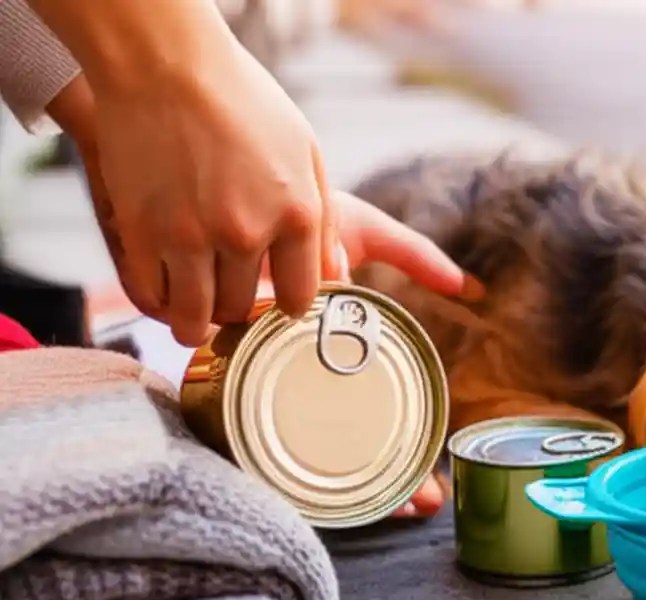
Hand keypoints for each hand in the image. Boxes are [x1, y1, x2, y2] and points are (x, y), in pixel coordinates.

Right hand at [32, 1, 343, 345]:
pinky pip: (151, 297)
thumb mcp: (306, 153)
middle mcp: (246, 232)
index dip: (287, 303)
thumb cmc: (243, 103)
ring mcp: (190, 235)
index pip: (299, 298)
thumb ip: (322, 219)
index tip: (275, 295)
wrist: (166, 65)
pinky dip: (159, 302)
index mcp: (297, 215)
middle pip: (243, 309)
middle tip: (231, 294)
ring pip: (195, 316)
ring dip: (197, 320)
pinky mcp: (141, 232)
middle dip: (240, 309)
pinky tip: (167, 290)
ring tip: (197, 308)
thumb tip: (335, 275)